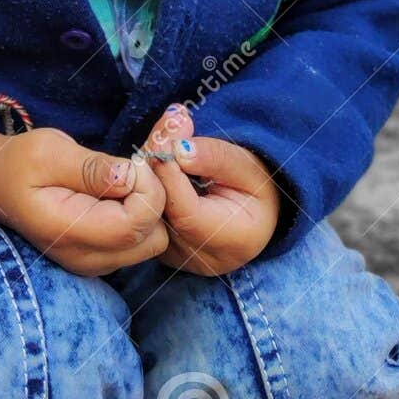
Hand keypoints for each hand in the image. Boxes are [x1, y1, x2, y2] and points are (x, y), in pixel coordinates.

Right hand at [0, 124, 169, 276]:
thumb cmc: (20, 163)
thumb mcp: (49, 151)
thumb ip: (91, 167)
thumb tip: (130, 176)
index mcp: (69, 231)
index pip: (136, 223)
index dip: (148, 189)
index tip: (131, 163)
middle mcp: (85, 258)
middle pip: (152, 237)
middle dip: (152, 200)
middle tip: (129, 171)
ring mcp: (94, 264)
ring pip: (152, 242)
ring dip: (147, 210)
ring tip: (121, 182)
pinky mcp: (101, 259)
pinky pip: (140, 243)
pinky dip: (139, 218)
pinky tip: (116, 196)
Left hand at [139, 105, 282, 275]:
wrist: (253, 213)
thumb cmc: (254, 186)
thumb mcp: (246, 165)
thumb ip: (214, 156)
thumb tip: (177, 149)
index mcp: (235, 241)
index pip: (186, 212)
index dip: (169, 175)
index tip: (164, 142)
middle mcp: (204, 259)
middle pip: (162, 216)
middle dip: (154, 173)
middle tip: (159, 139)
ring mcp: (180, 260)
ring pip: (148, 217)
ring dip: (146, 180)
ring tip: (160, 149)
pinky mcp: (163, 253)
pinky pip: (145, 221)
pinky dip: (145, 192)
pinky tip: (154, 170)